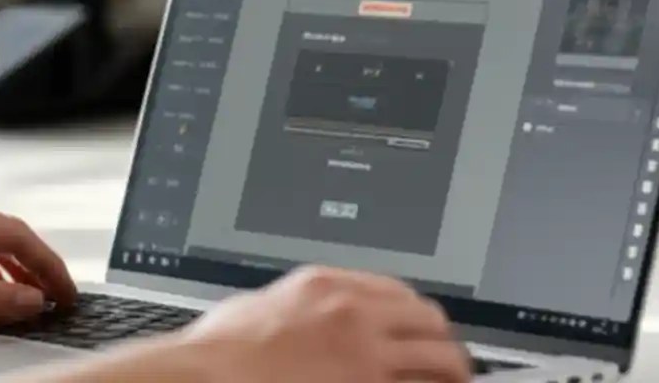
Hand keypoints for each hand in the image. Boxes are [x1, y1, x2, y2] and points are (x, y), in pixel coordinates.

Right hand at [184, 266, 470, 382]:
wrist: (208, 376)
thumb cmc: (218, 351)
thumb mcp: (257, 306)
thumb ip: (291, 307)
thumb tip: (295, 316)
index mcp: (326, 285)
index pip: (396, 290)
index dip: (414, 313)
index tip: (420, 327)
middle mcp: (355, 315)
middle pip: (427, 320)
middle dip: (442, 342)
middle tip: (450, 361)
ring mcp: (365, 357)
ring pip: (437, 359)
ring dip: (451, 373)